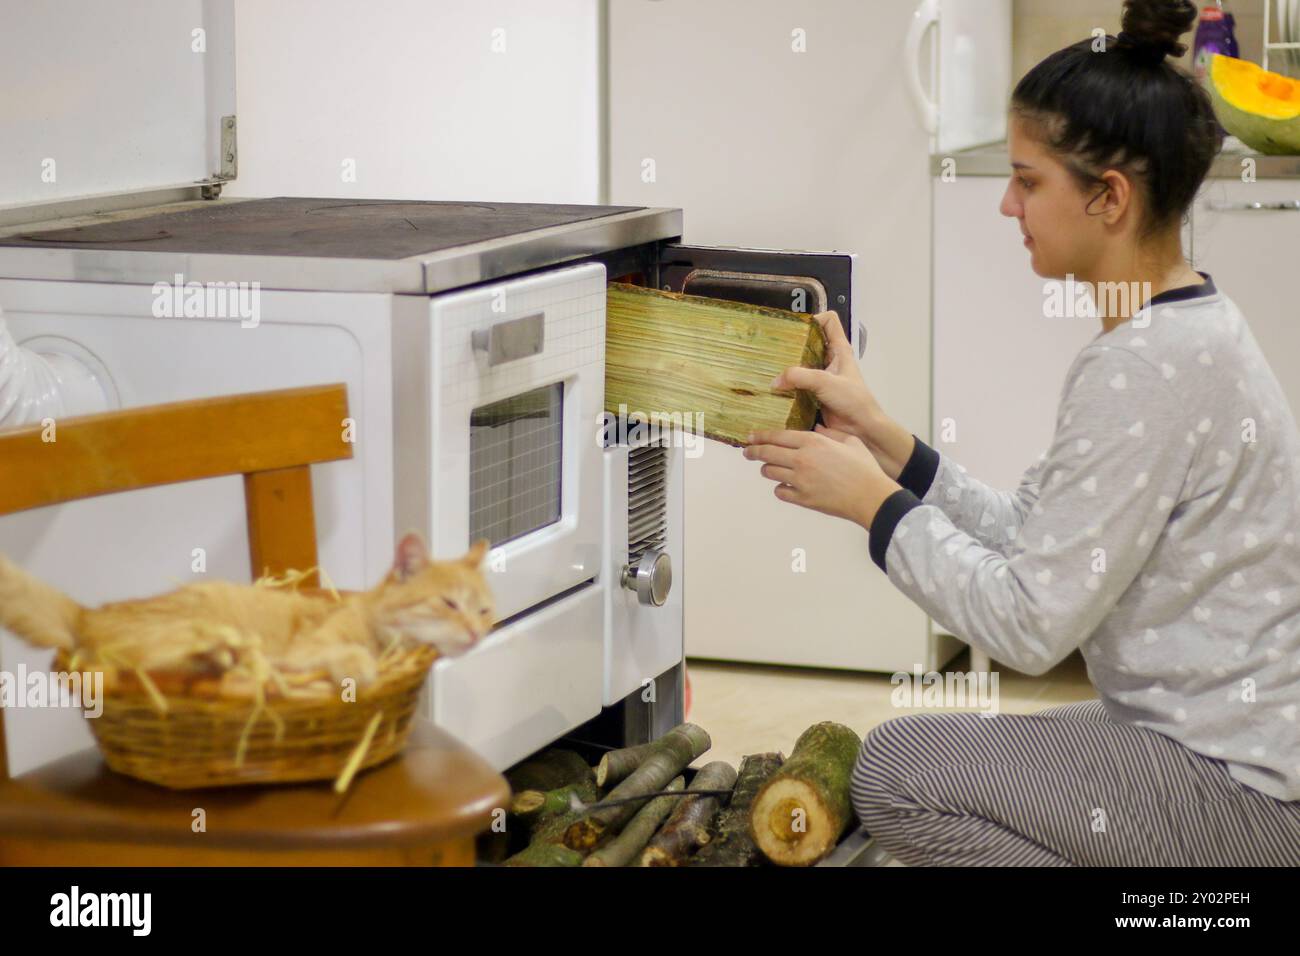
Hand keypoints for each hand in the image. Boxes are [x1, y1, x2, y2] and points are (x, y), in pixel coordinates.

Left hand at [743, 424, 900, 529]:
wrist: (870, 496)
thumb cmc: (864, 468)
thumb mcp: (849, 441)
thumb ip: (830, 432)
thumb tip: (817, 428)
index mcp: (813, 442)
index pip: (777, 436)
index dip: (760, 436)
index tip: (751, 436)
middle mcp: (802, 459)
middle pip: (767, 453)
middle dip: (753, 451)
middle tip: (748, 452)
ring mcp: (800, 480)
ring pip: (770, 472)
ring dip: (767, 469)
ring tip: (768, 468)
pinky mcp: (802, 498)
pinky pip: (780, 491)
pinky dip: (780, 488)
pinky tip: (785, 485)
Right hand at [770, 310, 883, 443]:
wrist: (861, 429)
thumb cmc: (854, 401)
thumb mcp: (826, 382)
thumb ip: (799, 377)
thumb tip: (775, 380)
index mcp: (840, 350)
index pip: (829, 321)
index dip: (814, 319)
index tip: (796, 327)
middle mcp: (830, 361)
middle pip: (809, 342)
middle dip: (793, 343)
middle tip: (775, 347)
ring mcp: (822, 377)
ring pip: (801, 364)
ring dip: (787, 366)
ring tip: (769, 367)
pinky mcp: (814, 393)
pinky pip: (797, 384)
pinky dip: (787, 385)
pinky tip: (775, 388)